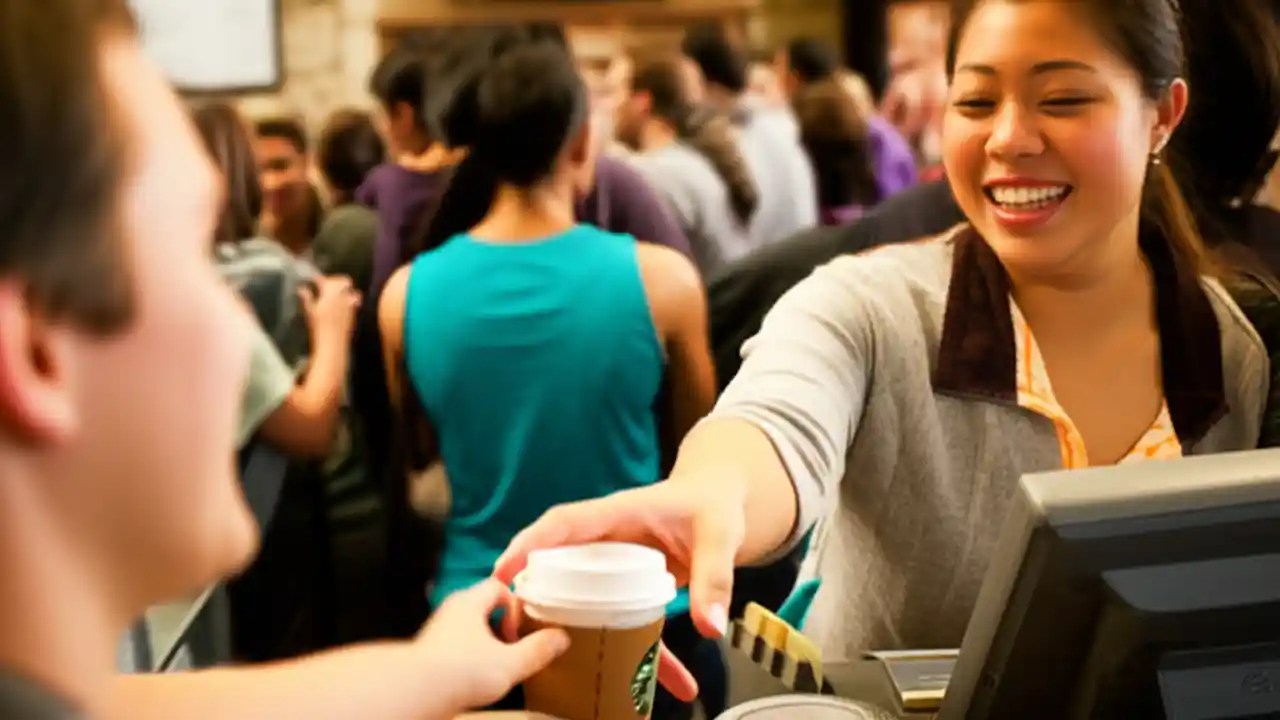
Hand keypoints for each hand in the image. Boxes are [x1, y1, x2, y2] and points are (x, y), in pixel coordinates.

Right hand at [300, 275, 359, 344]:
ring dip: (344, 287)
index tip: (315, 279)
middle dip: (335, 280)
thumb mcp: (310, 312)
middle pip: (342, 280)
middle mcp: (341, 297)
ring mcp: (349, 303)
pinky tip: (343, 302)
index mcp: (329, 295)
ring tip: (336, 292)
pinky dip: (350, 296)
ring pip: (349, 288)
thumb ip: (307, 298)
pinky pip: (355, 297)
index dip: (319, 278)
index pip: (325, 281)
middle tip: (327, 284)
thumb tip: (301, 289)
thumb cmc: (319, 327)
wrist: (333, 341)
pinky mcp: (353, 310)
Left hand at [416, 580, 570, 712]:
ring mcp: (436, 631)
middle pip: (483, 607)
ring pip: (468, 628)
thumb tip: (562, 638)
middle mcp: (450, 610)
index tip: (524, 629)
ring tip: (497, 666)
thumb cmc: (464, 670)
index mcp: (470, 601)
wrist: (413, 692)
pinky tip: (475, 678)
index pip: (498, 585)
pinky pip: (455, 646)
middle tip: (515, 648)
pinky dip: (468, 657)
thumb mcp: (510, 662)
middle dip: (502, 626)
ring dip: (485, 643)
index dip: (516, 603)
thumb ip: (538, 649)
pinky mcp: (427, 652)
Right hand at [494, 479, 745, 703]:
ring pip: (580, 600)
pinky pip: (623, 622)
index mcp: (618, 514)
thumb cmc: (712, 506)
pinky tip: (670, 685)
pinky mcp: (628, 589)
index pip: (565, 523)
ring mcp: (613, 567)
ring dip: (570, 634)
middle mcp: (606, 540)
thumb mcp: (720, 536)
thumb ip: (715, 577)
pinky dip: (638, 654)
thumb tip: (709, 628)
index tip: (504, 571)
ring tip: (555, 669)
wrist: (719, 502)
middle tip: (514, 632)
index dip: (531, 544)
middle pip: (557, 567)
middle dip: (533, 598)